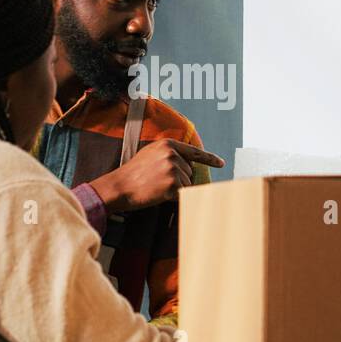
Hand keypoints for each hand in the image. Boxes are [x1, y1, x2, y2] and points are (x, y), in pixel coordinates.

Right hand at [89, 139, 225, 211]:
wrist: (119, 187)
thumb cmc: (133, 173)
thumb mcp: (150, 154)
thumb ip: (169, 154)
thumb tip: (189, 164)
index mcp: (168, 144)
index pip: (194, 152)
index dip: (210, 159)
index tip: (221, 163)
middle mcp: (172, 154)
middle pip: (190, 172)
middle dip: (179, 179)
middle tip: (157, 181)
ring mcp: (173, 169)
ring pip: (187, 183)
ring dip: (176, 188)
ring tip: (156, 186)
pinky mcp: (173, 184)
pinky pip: (183, 193)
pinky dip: (174, 197)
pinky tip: (159, 194)